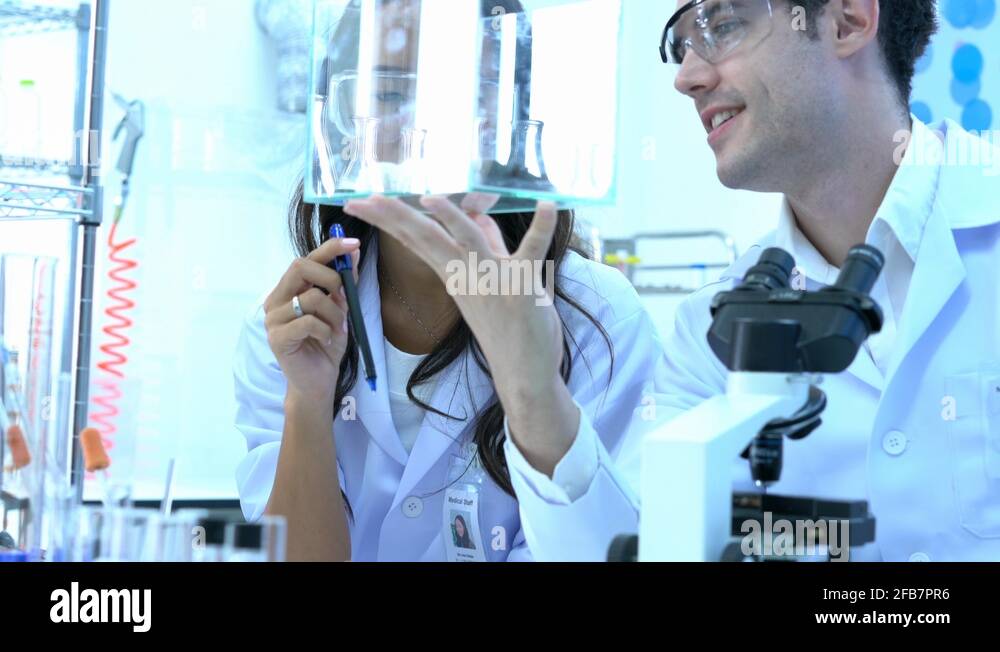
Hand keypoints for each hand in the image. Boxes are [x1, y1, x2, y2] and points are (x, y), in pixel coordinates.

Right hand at [263, 238, 360, 403]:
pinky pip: (308, 322)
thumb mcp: (342, 309)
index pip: (306, 258)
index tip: (353, 243)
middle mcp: (276, 299)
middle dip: (331, 278)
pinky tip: (328, 341)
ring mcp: (273, 318)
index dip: (330, 248)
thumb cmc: (327, 343)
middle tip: (345, 298)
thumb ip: (345, 282)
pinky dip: (326, 331)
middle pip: (300, 266)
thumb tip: (353, 252)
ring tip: (339, 329)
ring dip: (335, 313)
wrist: (318, 381)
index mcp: (290, 289)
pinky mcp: (277, 337)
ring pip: (310, 296)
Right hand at [344, 195, 577, 472]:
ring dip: (451, 218)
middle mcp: (468, 275)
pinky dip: (542, 228)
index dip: (389, 218)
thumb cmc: (508, 327)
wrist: (524, 373)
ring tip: (430, 198)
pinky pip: (532, 252)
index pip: (416, 239)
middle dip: (396, 216)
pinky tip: (548, 204)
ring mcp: (494, 280)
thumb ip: (488, 244)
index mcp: (455, 273)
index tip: (360, 201)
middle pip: (427, 238)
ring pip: (468, 241)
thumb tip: (481, 214)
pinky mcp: (523, 287)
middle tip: (364, 198)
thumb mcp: (491, 279)